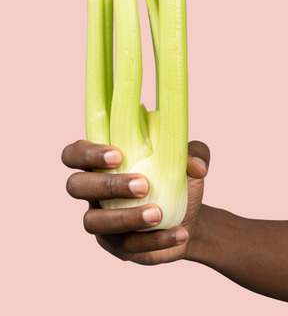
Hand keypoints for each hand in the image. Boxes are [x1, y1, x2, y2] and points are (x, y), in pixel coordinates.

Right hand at [62, 140, 209, 264]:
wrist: (190, 217)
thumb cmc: (179, 180)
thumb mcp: (191, 159)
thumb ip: (196, 153)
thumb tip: (195, 165)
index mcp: (102, 163)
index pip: (75, 154)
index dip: (87, 153)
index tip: (118, 155)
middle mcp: (94, 190)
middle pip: (76, 186)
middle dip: (107, 185)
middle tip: (143, 184)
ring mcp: (101, 218)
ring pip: (93, 221)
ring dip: (125, 217)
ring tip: (159, 214)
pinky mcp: (115, 244)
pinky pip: (125, 244)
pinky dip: (152, 240)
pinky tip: (178, 234)